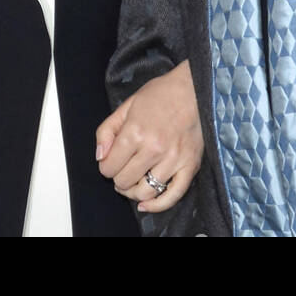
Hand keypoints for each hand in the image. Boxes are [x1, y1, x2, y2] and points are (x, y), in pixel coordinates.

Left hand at [95, 60, 202, 212]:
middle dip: (118, 177)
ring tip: (133, 181)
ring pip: (144, 192)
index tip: (111, 160)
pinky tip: (146, 205)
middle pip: (124, 182)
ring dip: (133, 191)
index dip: (106, 166)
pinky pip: (172, 196)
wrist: (194, 89)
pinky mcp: (189, 166)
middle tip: (122, 168)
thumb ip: (107, 130)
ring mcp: (173, 160)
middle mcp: (153, 149)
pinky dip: (157, 206)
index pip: (109, 167)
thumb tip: (101, 157)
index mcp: (135, 132)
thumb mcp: (127, 105)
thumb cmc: (160, 94)